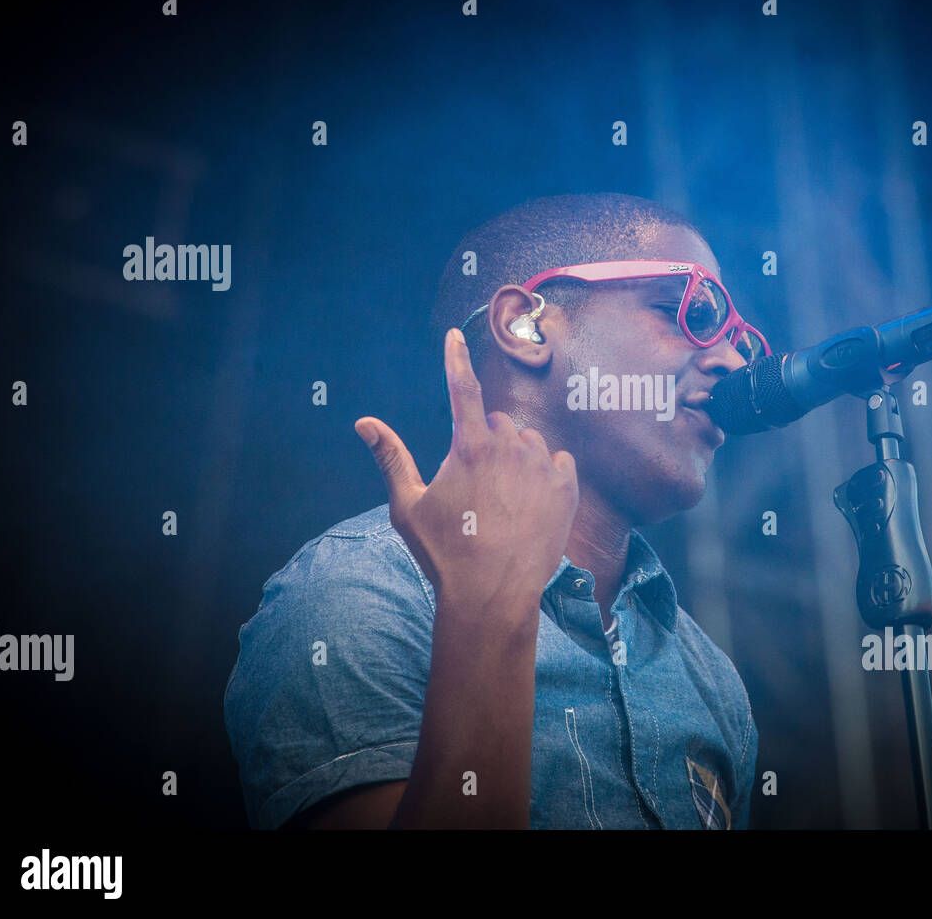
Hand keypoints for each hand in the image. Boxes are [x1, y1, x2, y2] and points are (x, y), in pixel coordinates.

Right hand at [354, 329, 578, 633]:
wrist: (493, 595)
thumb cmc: (445, 552)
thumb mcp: (408, 506)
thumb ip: (390, 457)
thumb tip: (363, 422)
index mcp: (470, 444)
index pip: (462, 387)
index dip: (455, 358)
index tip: (454, 335)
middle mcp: (511, 445)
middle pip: (498, 424)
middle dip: (487, 443)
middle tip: (475, 487)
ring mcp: (543, 465)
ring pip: (528, 442)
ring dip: (517, 459)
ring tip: (504, 503)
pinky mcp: (568, 486)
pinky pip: (557, 462)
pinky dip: (546, 475)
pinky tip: (531, 504)